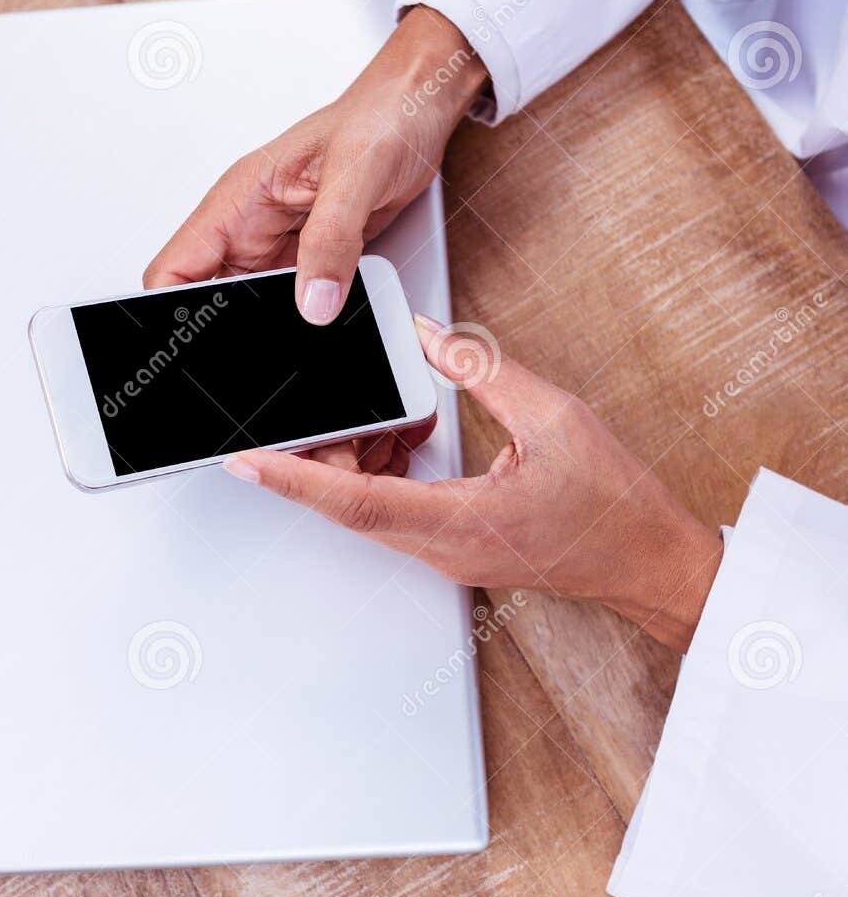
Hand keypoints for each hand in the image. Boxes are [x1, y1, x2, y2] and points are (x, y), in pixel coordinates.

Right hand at [143, 6, 486, 325]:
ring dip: (273, 327)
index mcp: (239, 200)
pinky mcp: (316, 257)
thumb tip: (314, 303)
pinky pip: (298, 301)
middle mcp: (252, 226)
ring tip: (302, 338)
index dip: (169, 312)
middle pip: (211, 300)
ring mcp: (282, 246)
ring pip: (255, 306)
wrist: (421, 109)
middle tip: (258, 356)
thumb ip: (331, 240)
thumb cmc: (384, 116)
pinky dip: (308, 318)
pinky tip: (326, 324)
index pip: (174, 269)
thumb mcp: (356, 174)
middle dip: (226, 333)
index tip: (191, 345)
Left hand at [222, 317, 723, 652]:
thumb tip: (427, 336)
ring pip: (369, 512)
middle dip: (304, 465)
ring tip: (331, 421)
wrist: (649, 560)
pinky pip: (396, 514)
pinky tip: (390, 438)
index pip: (356, 502)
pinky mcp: (455, 548)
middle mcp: (442, 549)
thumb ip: (482, 370)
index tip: (247, 461)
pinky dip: (378, 476)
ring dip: (344, 470)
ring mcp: (446, 555)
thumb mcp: (554, 416)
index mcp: (461, 523)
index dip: (295, 480)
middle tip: (272, 424)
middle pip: (348, 509)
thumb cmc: (615, 501)